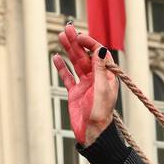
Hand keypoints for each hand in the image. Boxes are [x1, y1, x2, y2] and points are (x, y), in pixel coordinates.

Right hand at [54, 24, 117, 146]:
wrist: (92, 134)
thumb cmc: (100, 114)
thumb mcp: (101, 89)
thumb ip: (99, 68)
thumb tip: (100, 49)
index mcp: (106, 77)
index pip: (99, 54)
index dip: (90, 43)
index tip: (80, 37)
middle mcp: (96, 79)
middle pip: (86, 55)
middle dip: (77, 42)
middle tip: (67, 29)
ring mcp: (85, 85)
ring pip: (76, 63)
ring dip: (69, 50)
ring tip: (61, 36)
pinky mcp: (75, 93)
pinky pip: (67, 77)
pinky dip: (62, 67)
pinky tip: (56, 57)